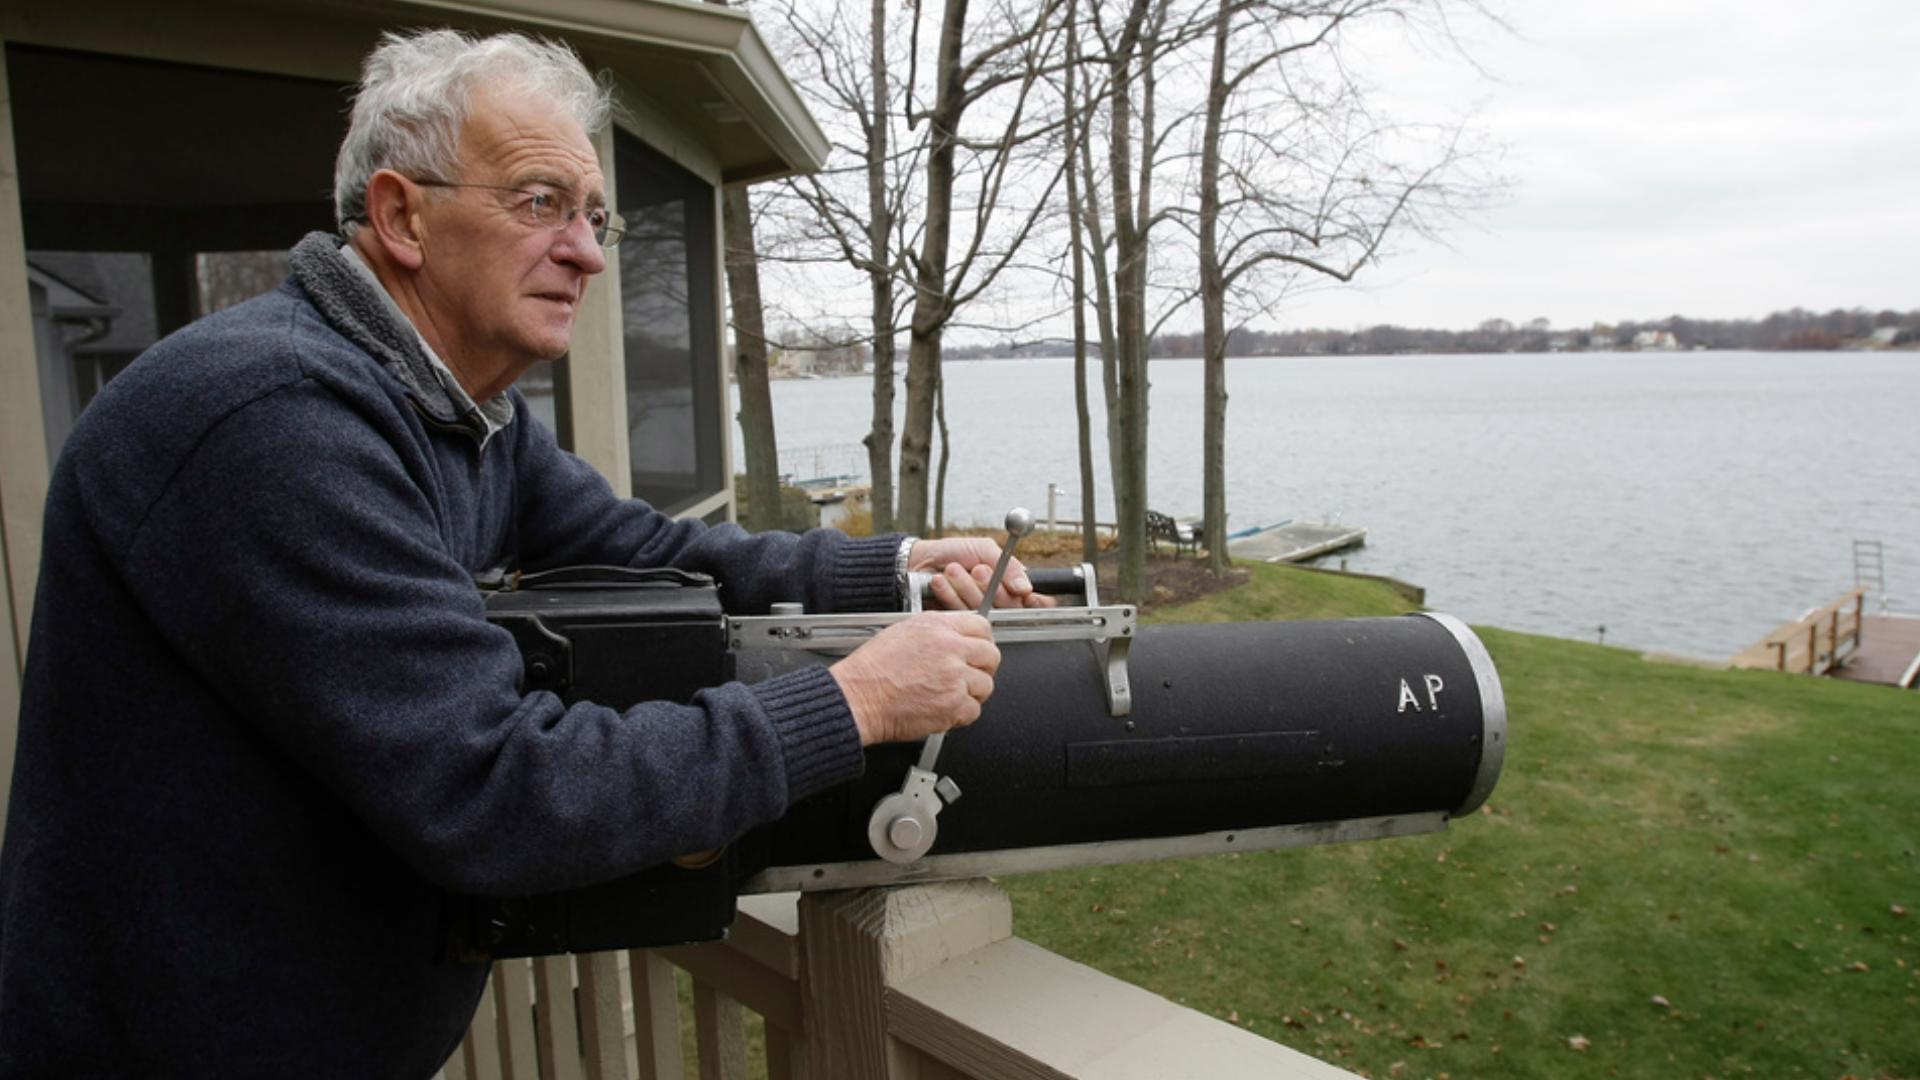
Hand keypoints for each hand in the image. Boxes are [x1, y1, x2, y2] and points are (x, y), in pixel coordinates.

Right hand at [829, 612, 999, 745]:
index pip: (982, 627)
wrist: (858, 698)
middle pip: (991, 656)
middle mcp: (950, 650)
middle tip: (971, 675)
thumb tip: (957, 637)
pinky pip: (974, 711)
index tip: (978, 651)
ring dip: (972, 693)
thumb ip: (936, 632)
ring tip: (951, 694)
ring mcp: (954, 678)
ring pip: (986, 685)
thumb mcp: (903, 631)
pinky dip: (961, 714)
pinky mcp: (952, 706)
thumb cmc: (872, 669)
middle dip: (984, 667)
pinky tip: (944, 709)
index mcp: (938, 627)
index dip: (982, 641)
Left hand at [909, 538, 1056, 610]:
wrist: (919, 561)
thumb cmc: (953, 551)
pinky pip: (963, 614)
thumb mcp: (984, 549)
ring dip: (968, 587)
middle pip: (1010, 607)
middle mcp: (997, 600)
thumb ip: (1008, 565)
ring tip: (954, 570)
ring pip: (986, 610)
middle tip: (978, 570)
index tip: (1025, 593)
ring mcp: (979, 612)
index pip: (1033, 599)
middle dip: (992, 587)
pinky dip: (951, 595)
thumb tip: (1026, 587)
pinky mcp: (960, 621)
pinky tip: (941, 582)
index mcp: (1009, 582)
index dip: (1034, 600)